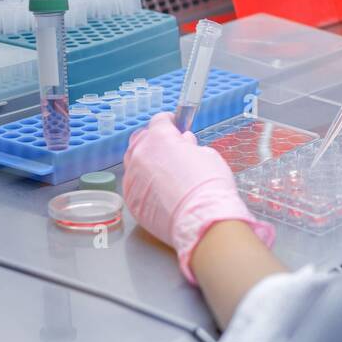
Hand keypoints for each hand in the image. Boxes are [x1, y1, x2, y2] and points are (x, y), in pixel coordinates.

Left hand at [122, 112, 274, 284]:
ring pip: (135, 163)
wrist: (201, 220)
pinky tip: (161, 192)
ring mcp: (132, 179)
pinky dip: (145, 185)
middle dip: (154, 141)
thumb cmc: (209, 185)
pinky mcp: (132, 200)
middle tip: (170, 150)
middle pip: (141, 140)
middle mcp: (140, 155)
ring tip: (165, 173)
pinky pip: (135, 185)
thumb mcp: (207, 155)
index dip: (169, 122)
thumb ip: (189, 146)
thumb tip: (184, 144)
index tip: (175, 125)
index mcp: (159, 138)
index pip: (159, 121)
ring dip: (147, 163)